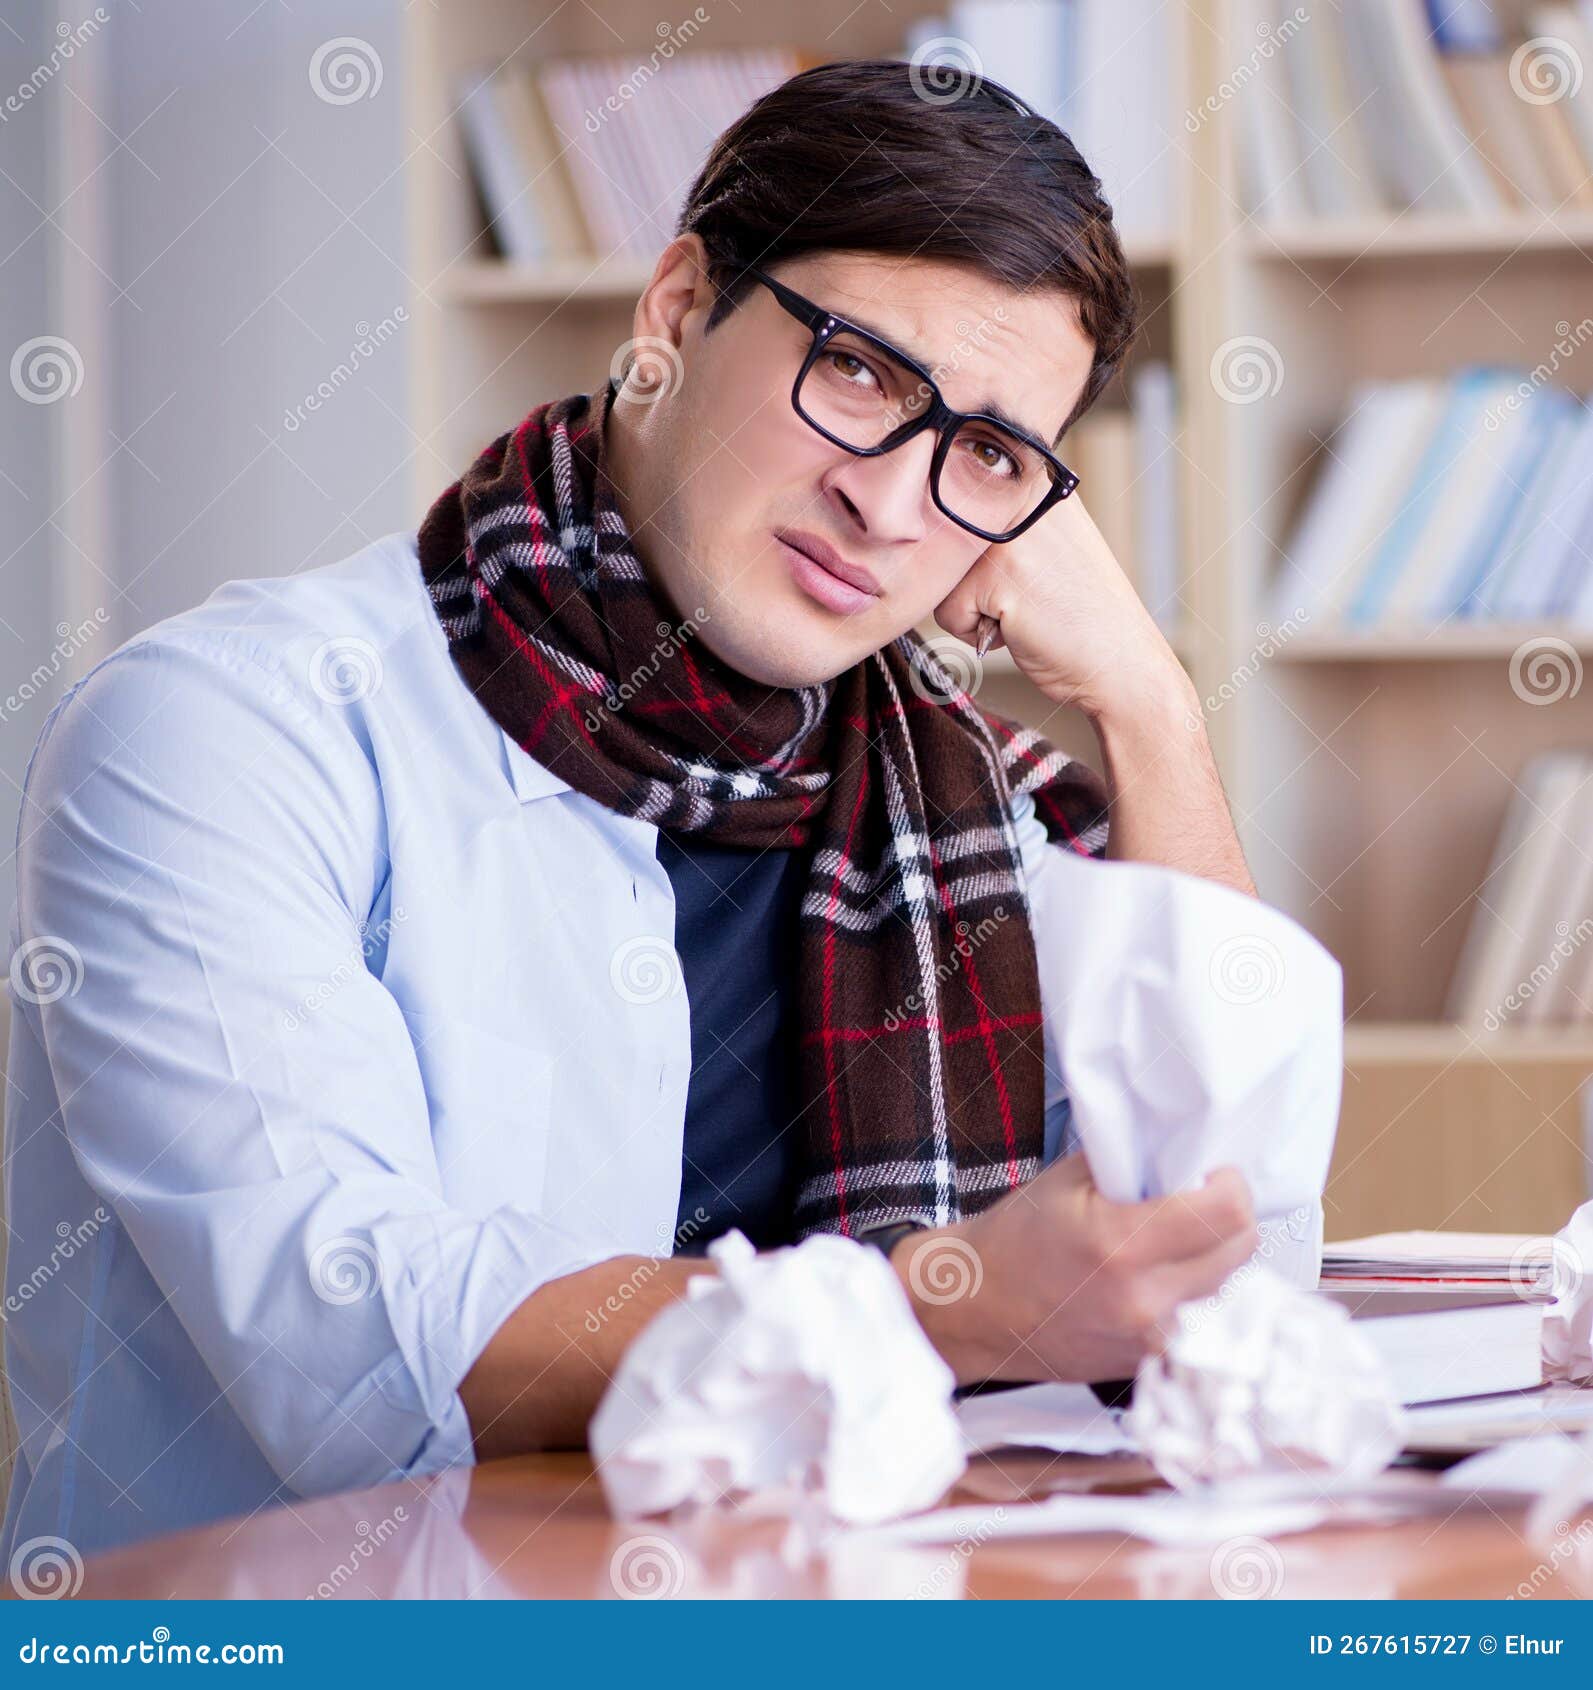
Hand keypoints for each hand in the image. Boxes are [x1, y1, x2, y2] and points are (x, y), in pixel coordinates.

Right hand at [890, 1153, 1257, 1385]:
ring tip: (1170, 1240)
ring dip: (1212, 1256)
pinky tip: (1155, 1276)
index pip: (1228, 1214)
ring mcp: (1151, 1340)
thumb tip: (1193, 1155)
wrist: (979, 1308)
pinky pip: (1202, 1318)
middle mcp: (1147, 1300)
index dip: (1229, 1183)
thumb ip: (1137, 1164)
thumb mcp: (1070, 1179)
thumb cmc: (1018, 1237)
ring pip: (1229, 1286)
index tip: (1209, 1173)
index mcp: (1122, 1245)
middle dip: (1227, 1216)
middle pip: (1241, 1250)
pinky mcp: (1151, 1363)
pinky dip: (1191, 1291)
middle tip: (1195, 1201)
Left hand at [932, 491, 1187, 721]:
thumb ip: (991, 517)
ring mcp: (1007, 531)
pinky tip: (1023, 626)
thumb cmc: (1076, 609)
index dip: (968, 551)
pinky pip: (947, 611)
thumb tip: (919, 514)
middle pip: (939, 541)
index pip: (950, 503)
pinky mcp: (997, 574)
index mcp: (1029, 475)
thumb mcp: (1038, 540)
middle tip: (1025, 594)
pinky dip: (976, 633)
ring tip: (1024, 609)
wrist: (1121, 661)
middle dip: (969, 581)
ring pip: (940, 576)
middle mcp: (1017, 492)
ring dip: (970, 607)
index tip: (1009, 570)